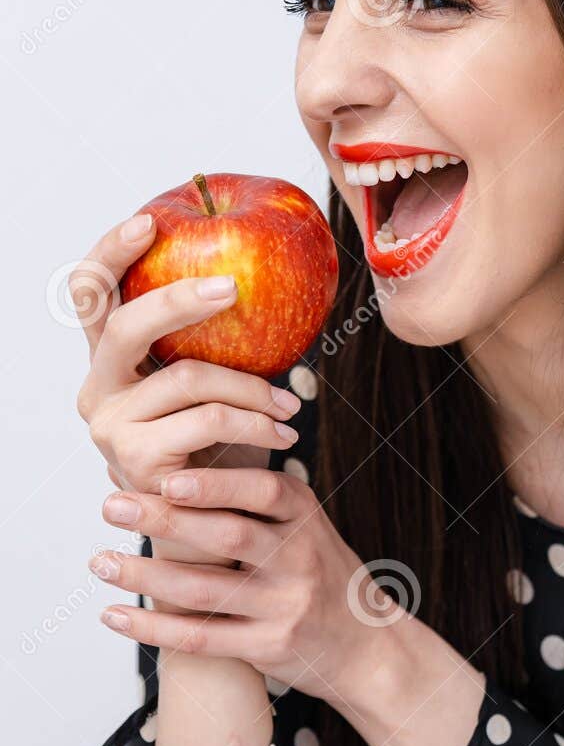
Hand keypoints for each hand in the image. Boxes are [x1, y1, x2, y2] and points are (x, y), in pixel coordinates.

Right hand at [72, 211, 302, 561]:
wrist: (214, 526)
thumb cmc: (219, 447)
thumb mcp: (217, 388)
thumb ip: (222, 343)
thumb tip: (275, 277)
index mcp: (110, 360)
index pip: (92, 293)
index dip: (113, 252)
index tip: (150, 219)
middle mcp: (98, 389)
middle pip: (127, 325)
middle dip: (181, 300)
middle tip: (232, 287)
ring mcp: (112, 427)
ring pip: (187, 378)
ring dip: (252, 387)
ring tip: (290, 405)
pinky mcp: (138, 461)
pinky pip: (207, 420)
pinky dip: (255, 420)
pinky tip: (284, 431)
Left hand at [91, 465, 402, 707]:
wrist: (368, 646)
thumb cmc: (321, 574)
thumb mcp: (305, 526)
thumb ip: (255, 499)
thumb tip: (173, 463)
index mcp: (305, 517)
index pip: (262, 491)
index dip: (215, 484)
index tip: (165, 476)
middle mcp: (299, 558)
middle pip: (228, 534)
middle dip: (165, 519)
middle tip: (110, 505)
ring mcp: (285, 605)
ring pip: (206, 589)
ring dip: (145, 575)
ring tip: (100, 562)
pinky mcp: (269, 647)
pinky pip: (201, 638)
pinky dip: (154, 627)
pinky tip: (115, 615)